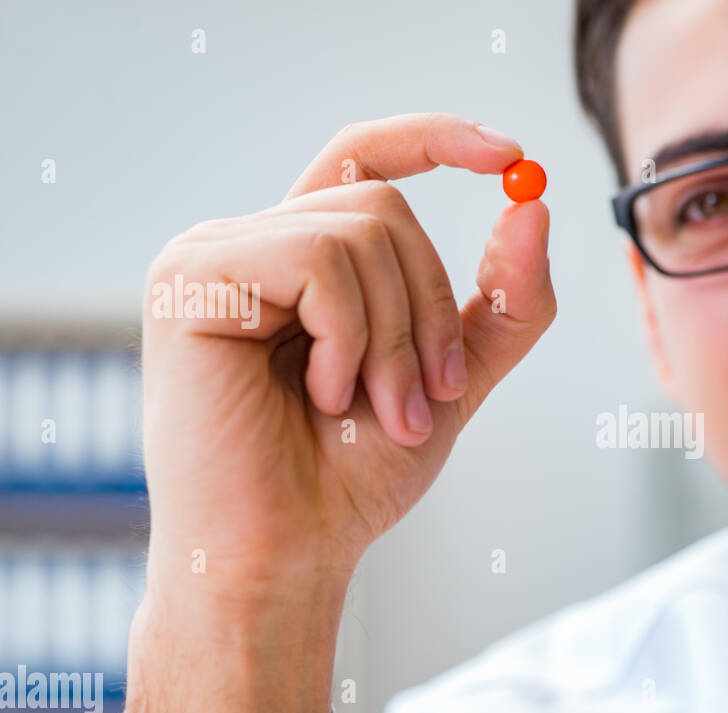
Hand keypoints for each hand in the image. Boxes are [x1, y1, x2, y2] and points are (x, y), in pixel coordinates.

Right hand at [126, 114, 555, 712]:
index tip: (510, 154)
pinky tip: (320, 395)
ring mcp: (215, 256)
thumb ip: (502, 301)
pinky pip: (315, 259)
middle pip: (385, 208)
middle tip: (427, 398)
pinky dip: (349, 336)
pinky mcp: (190, 280)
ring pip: (359, 230)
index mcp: (305, 263)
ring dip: (395, 336)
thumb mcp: (454, 378)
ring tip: (373, 409)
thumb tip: (535, 205)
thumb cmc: (353, 478)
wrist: (288, 555)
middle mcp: (254, 245)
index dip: (435, 140)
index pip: (366, 162)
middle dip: (431, 312)